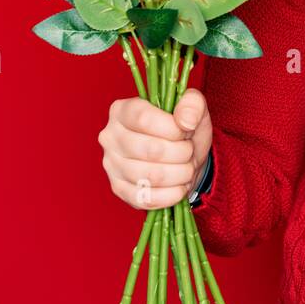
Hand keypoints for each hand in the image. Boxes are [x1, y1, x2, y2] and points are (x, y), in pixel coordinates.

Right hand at [98, 89, 212, 209]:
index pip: (143, 118)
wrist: (184, 158)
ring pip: (151, 176)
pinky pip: (146, 199)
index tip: (186, 132)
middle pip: (150, 150)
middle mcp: (110, 136)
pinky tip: (180, 186)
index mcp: (123, 110)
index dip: (172, 129)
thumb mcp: (194, 108)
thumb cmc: (184, 130)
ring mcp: (111, 165)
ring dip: (180, 174)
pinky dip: (172, 194)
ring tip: (187, 167)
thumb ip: (192, 104)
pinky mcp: (118, 189)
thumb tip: (185, 121)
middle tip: (189, 151)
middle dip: (182, 153)